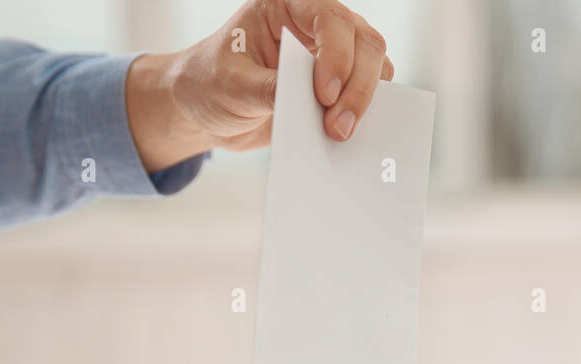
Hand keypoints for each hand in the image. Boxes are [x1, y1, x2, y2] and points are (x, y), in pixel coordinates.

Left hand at [125, 0, 394, 172]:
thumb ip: (268, 89)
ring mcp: (331, 52)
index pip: (328, 18)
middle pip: (362, 41)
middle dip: (356, 86)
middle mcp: (314, 23)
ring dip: (364, 100)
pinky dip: (366, 112)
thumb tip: (310, 102)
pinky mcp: (339, 84)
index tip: (324, 94)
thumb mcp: (232, 86)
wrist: (207, 110)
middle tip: (338, 126)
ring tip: (339, 133)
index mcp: (285, 5)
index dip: (335, 54)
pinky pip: (368, 91)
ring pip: (374, 64)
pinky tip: (350, 132)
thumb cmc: (209, 83)